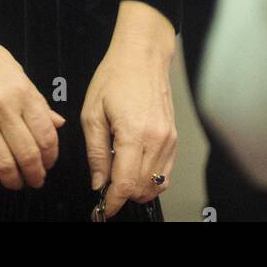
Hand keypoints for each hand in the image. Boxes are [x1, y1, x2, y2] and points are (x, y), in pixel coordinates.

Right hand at [0, 10, 65, 190]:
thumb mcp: (13, 69)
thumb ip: (35, 99)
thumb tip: (58, 124)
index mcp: (21, 90)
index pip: (46, 135)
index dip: (51, 156)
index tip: (48, 163)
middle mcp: (2, 106)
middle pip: (27, 155)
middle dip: (35, 175)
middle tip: (35, 180)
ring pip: (2, 165)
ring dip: (12, 180)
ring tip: (14, 181)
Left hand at [81, 31, 176, 217]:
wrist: (143, 55)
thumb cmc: (116, 75)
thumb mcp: (92, 112)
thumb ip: (96, 152)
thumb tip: (98, 182)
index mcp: (134, 133)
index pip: (125, 185)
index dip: (112, 203)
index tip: (101, 211)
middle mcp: (157, 139)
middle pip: (141, 189)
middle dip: (121, 197)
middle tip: (104, 191)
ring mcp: (169, 139)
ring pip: (155, 185)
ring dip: (135, 189)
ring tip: (117, 174)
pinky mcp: (174, 138)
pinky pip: (164, 172)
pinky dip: (148, 178)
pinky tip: (133, 166)